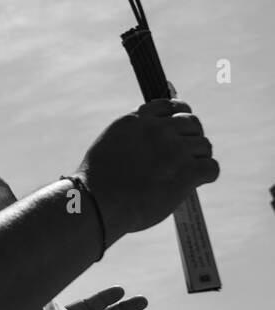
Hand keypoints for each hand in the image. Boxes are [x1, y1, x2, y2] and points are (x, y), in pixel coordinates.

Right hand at [77, 98, 218, 244]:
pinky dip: (206, 175)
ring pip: (204, 145)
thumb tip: (151, 145)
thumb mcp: (108, 146)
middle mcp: (157, 129)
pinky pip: (211, 167)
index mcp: (135, 120)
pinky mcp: (187, 171)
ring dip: (199, 158)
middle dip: (191, 136)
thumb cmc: (98, 183)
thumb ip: (132, 138)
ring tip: (189, 172)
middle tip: (186, 154)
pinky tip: (196, 182)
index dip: (177, 117)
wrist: (99, 203)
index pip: (169, 105)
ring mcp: (174, 149)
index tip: (177, 129)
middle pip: (192, 122)